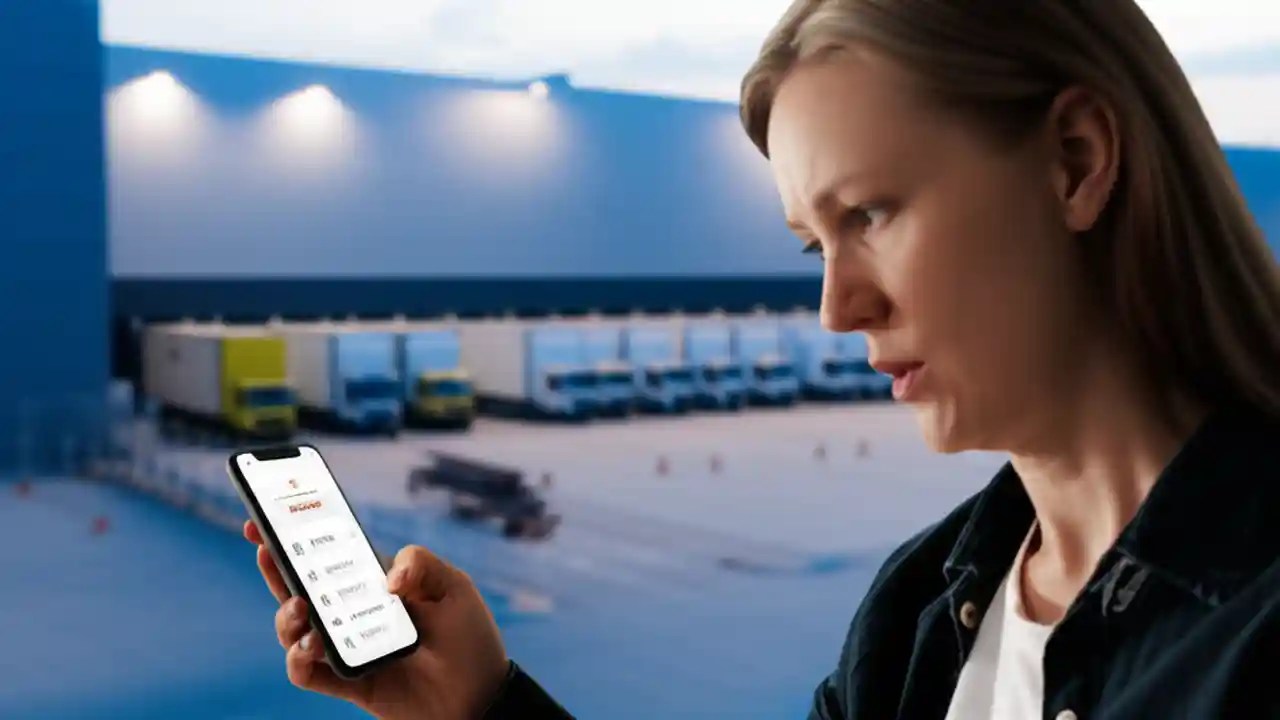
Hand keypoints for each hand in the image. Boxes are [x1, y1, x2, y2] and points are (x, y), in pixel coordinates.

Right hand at [244, 520, 509, 719]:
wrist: (481, 696)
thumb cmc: (469, 637)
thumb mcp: (453, 587)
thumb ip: (421, 564)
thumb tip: (386, 577)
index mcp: (375, 584)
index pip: (330, 556)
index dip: (297, 538)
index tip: (267, 518)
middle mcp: (354, 613)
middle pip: (301, 587)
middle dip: (275, 567)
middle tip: (265, 552)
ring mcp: (347, 647)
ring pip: (295, 629)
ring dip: (287, 617)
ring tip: (301, 609)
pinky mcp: (348, 682)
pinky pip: (308, 673)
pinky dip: (298, 660)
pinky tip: (310, 646)